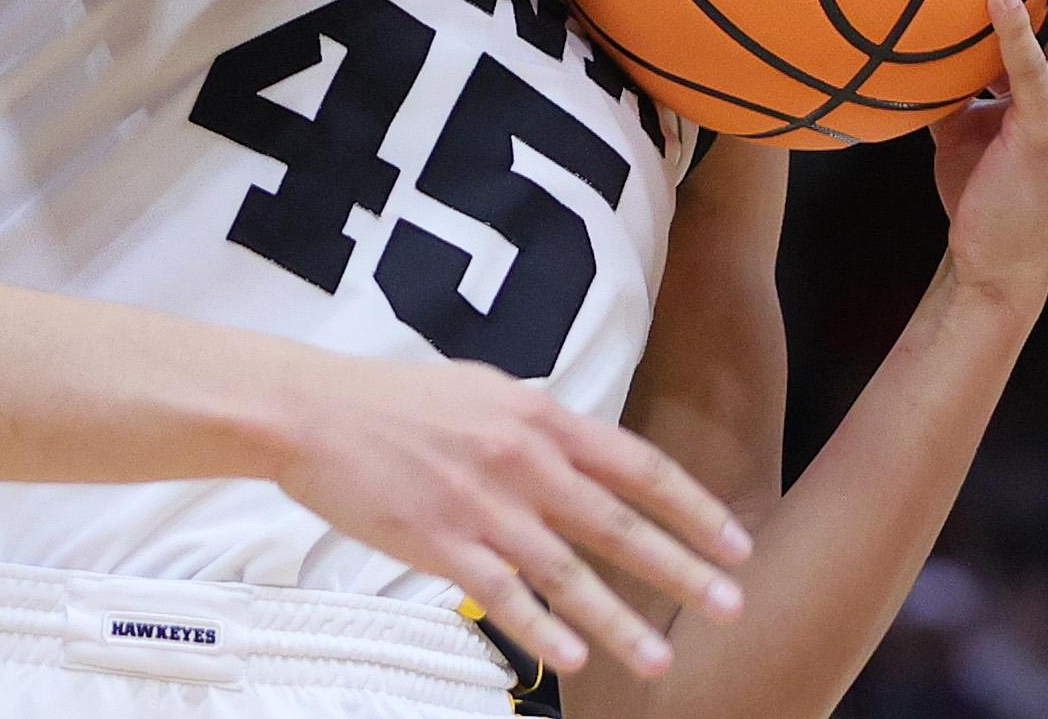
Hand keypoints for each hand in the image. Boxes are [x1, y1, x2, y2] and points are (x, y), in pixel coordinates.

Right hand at [273, 354, 748, 681]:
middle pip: (619, 525)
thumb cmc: (392, 399)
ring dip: (622, 620)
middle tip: (733, 605)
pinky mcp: (441, 544)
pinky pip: (505, 597)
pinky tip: (576, 659)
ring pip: (570, 573)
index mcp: (538, 417)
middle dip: (683, 569)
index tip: (735, 542)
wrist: (311, 411)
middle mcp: (523, 462)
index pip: (637, 466)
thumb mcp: (480, 389)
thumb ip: (536, 422)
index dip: (692, 507)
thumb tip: (578, 447)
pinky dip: (544, 630)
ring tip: (663, 659)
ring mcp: (484, 507)